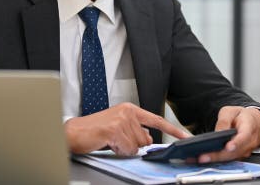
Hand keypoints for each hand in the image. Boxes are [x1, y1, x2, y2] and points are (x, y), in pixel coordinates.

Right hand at [64, 102, 190, 155]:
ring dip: (124, 148)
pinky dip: (118, 150)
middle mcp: (128, 111)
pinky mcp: (116, 129)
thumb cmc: (94, 130)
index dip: (172, 129)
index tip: (185, 136)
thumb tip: (147, 140)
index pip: (156, 120)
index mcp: (130, 109)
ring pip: (136, 146)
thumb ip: (135, 131)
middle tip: (116, 140)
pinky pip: (127, 149)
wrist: (74, 132)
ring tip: (110, 141)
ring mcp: (122, 119)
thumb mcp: (118, 127)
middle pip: (145, 139)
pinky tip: (108, 143)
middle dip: (133, 145)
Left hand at [197, 106, 259, 163]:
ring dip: (217, 160)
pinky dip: (219, 160)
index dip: (236, 143)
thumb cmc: (241, 116)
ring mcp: (247, 151)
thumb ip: (224, 120)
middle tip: (204, 157)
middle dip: (219, 155)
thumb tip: (218, 133)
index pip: (244, 136)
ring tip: (202, 159)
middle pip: (235, 151)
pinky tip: (207, 159)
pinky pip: (230, 159)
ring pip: (232, 158)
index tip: (228, 147)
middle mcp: (250, 142)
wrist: (254, 122)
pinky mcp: (241, 156)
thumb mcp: (230, 111)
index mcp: (249, 127)